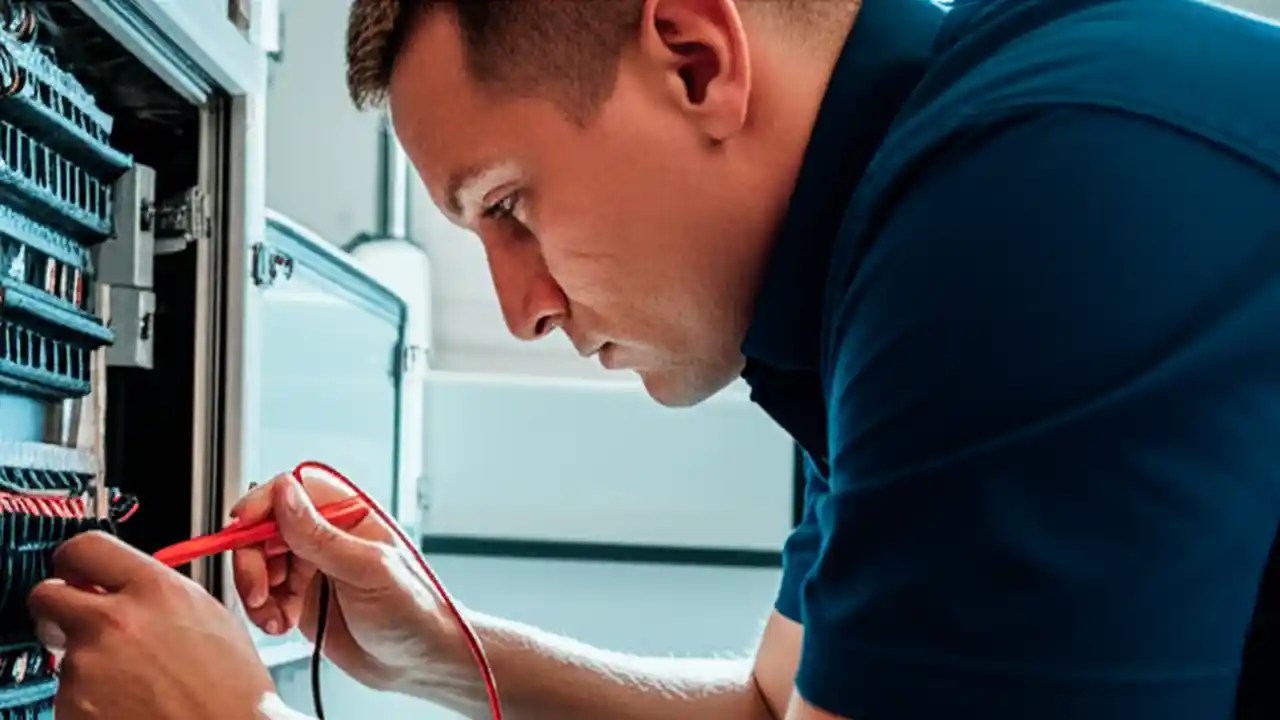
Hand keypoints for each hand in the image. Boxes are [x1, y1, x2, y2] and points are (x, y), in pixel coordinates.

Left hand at [27, 531, 274, 719]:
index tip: (76, 572)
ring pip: (64, 650)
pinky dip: (89, 698)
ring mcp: (88, 665)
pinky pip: (67, 692)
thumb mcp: (210, 616)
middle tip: (79, 621)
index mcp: (153, 590)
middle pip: (47, 595)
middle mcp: (114, 620)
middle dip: (58, 606)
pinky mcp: (71, 705)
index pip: (84, 548)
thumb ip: (160, 593)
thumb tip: (129, 588)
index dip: (74, 561)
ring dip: (87, 661)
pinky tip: (126, 703)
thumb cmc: (230, 689)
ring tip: (131, 681)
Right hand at [231, 473, 470, 695]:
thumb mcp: (368, 571)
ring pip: (259, 563)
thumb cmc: (414, 612)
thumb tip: (285, 493)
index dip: (262, 505)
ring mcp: (312, 568)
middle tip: (258, 592)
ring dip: (255, 590)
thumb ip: (321, 536)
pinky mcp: (303, 600)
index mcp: (348, 515)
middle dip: (252, 559)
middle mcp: (327, 536)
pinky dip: (262, 610)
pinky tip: (281, 625)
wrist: (420, 663)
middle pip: (265, 528)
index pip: (292, 490)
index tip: (242, 528)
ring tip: (273, 617)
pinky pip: (264, 595)